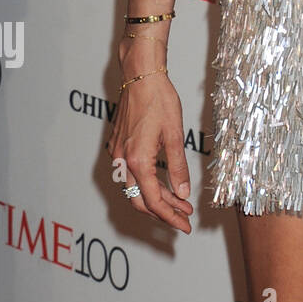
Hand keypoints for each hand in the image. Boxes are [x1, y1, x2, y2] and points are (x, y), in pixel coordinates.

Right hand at [107, 39, 193, 233]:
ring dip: (157, 198)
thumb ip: (178, 166)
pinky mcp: (118, 147)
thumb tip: (183, 193)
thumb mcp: (175, 134)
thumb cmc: (159, 100)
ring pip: (135, 189)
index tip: (185, 225)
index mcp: (137, 160)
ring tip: (180, 202)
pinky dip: (147, 184)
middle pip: (140, 200)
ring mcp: (117, 154)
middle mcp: (122, 161)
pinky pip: (131, 175)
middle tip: (184, 218)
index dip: (170, 216)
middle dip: (163, 213)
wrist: (140, 76)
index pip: (153, 201)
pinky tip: (164, 183)